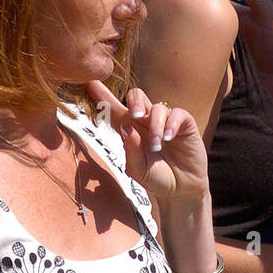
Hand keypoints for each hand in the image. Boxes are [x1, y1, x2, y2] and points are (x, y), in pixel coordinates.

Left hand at [87, 80, 208, 207]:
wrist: (180, 190)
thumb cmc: (156, 178)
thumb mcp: (137, 170)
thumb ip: (130, 151)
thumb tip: (126, 128)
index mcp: (129, 129)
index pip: (113, 108)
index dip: (101, 94)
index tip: (89, 82)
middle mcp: (146, 121)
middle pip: (136, 96)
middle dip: (134, 101)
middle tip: (134, 116)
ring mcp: (166, 121)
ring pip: (157, 107)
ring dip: (155, 126)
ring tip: (157, 146)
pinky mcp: (184, 124)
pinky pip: (177, 114)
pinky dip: (171, 124)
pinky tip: (168, 138)